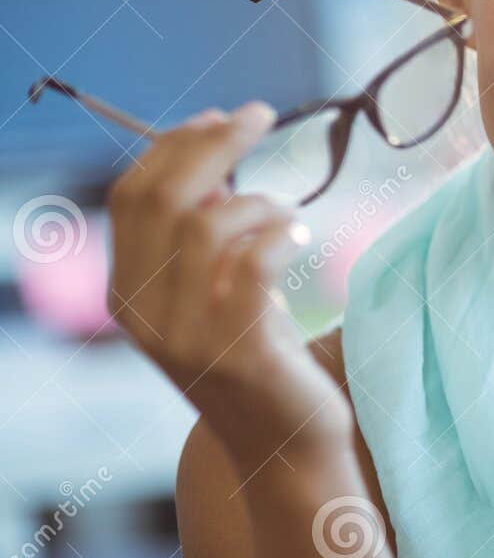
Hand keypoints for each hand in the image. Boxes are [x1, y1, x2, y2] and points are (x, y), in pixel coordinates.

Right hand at [106, 103, 352, 471]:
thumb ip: (203, 230)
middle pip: (163, 198)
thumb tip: (217, 147)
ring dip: (259, 201)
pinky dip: (280, 234)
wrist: (284, 441)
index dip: (174, 145)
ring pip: (208, 226)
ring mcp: (186, 335)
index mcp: (128, 291)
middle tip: (262, 116)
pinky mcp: (236, 348)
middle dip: (215, 144)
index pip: (131, 195)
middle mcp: (143, 312)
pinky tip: (300, 236)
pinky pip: (253, 263)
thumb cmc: (258, 351)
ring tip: (289, 213)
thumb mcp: (214, 287)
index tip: (221, 116)